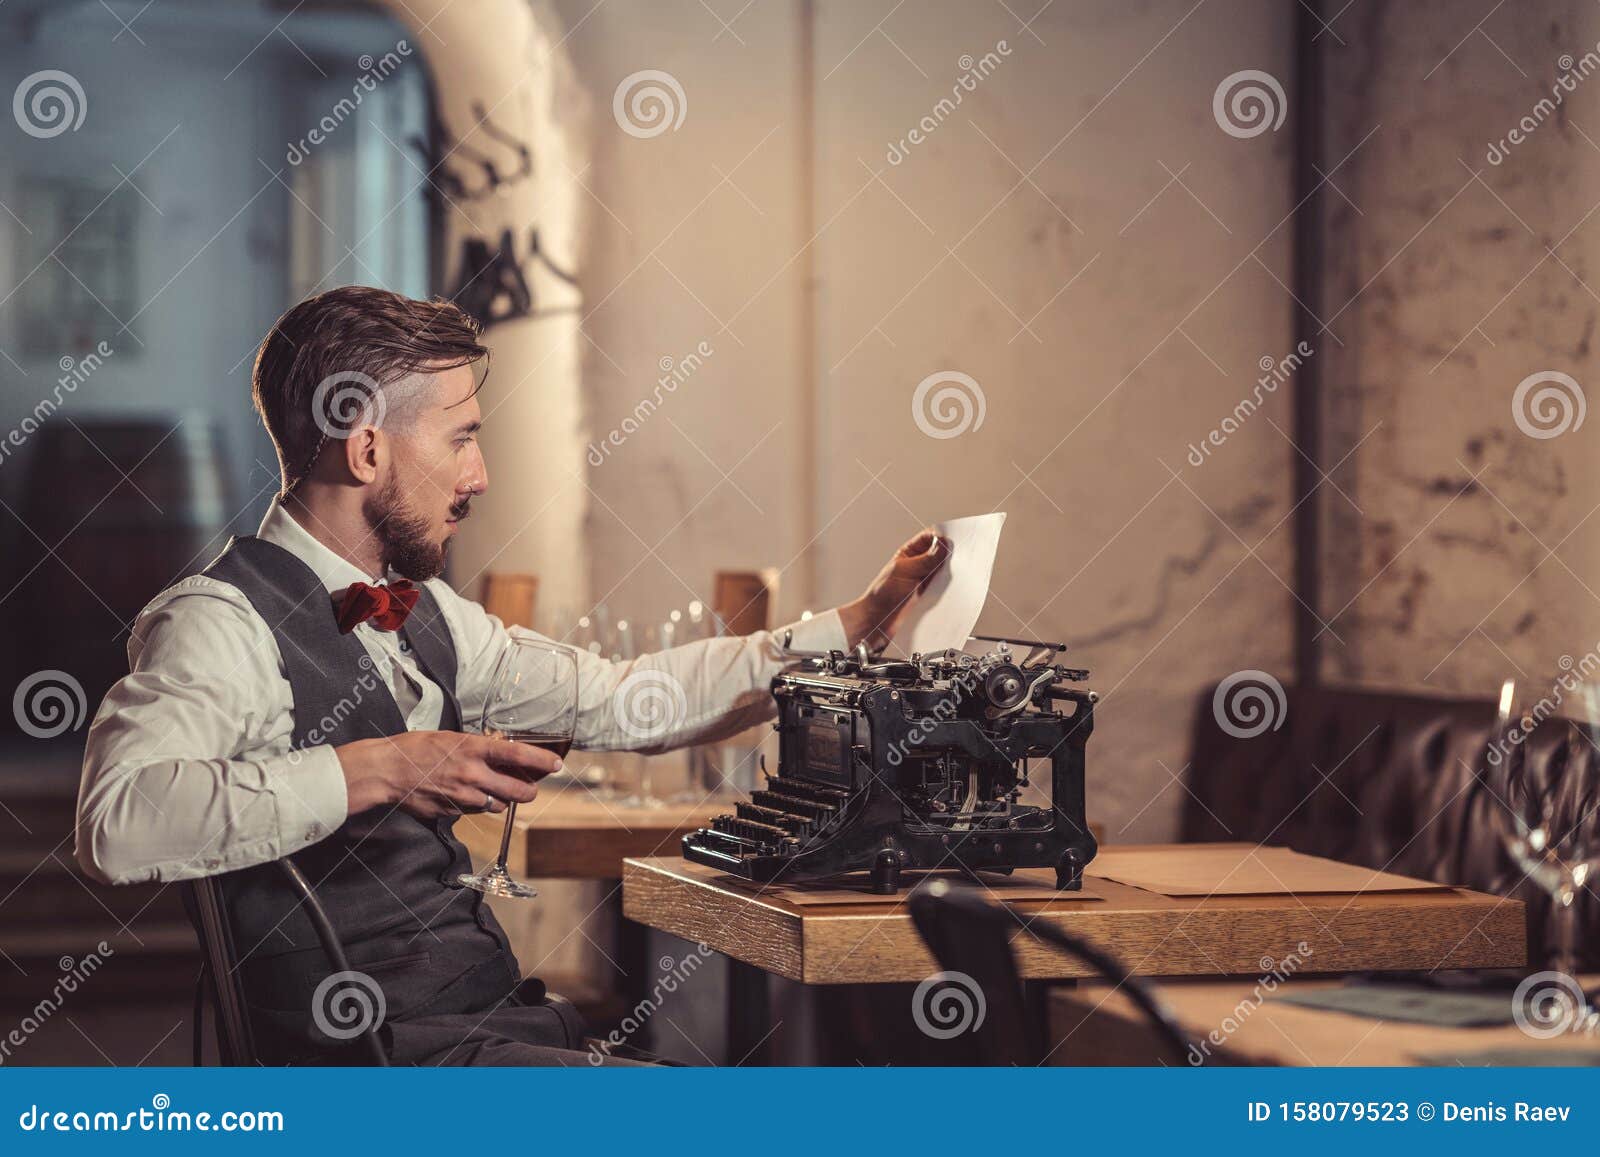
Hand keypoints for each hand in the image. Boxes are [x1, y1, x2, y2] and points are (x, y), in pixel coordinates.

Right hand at [335, 731, 562, 820]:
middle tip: (529, 788)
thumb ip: (477, 748)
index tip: (556, 763)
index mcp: (473, 749)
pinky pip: (475, 812)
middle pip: (519, 791)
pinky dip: (477, 806)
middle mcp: (473, 774)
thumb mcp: (451, 738)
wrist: (387, 771)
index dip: (542, 760)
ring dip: (501, 800)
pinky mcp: (452, 812)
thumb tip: (501, 753)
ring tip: (492, 790)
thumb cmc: (416, 748)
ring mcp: (463, 797)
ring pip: (499, 805)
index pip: (518, 754)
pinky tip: (465, 796)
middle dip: (529, 791)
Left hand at [837, 528, 949, 652]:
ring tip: (952, 575)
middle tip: (956, 559)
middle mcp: (919, 565)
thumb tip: (942, 544)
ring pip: (944, 571)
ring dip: (950, 573)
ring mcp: (925, 580)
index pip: (929, 537)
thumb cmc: (882, 595)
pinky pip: (945, 588)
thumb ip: (925, 559)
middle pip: (940, 554)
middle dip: (949, 555)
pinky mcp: (930, 595)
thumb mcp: (905, 571)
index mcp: (909, 553)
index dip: (940, 537)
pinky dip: (950, 587)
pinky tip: (951, 588)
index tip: (950, 542)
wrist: (878, 621)